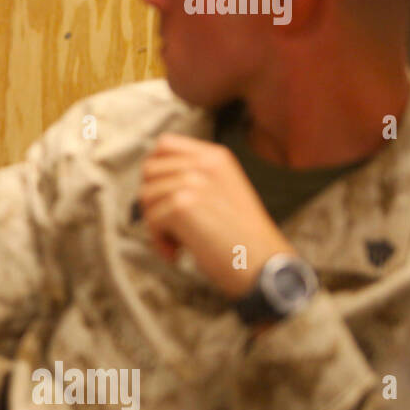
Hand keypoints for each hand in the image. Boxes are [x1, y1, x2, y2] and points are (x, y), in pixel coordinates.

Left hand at [139, 133, 294, 299]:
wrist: (263, 264)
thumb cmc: (241, 237)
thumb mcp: (222, 191)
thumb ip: (194, 178)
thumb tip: (149, 181)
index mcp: (216, 157)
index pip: (164, 145)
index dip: (155, 170)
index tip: (162, 196)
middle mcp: (205, 163)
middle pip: (149, 170)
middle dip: (152, 200)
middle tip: (170, 224)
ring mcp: (194, 182)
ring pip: (146, 196)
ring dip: (156, 224)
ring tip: (179, 241)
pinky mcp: (183, 205)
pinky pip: (152, 220)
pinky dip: (160, 241)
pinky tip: (178, 252)